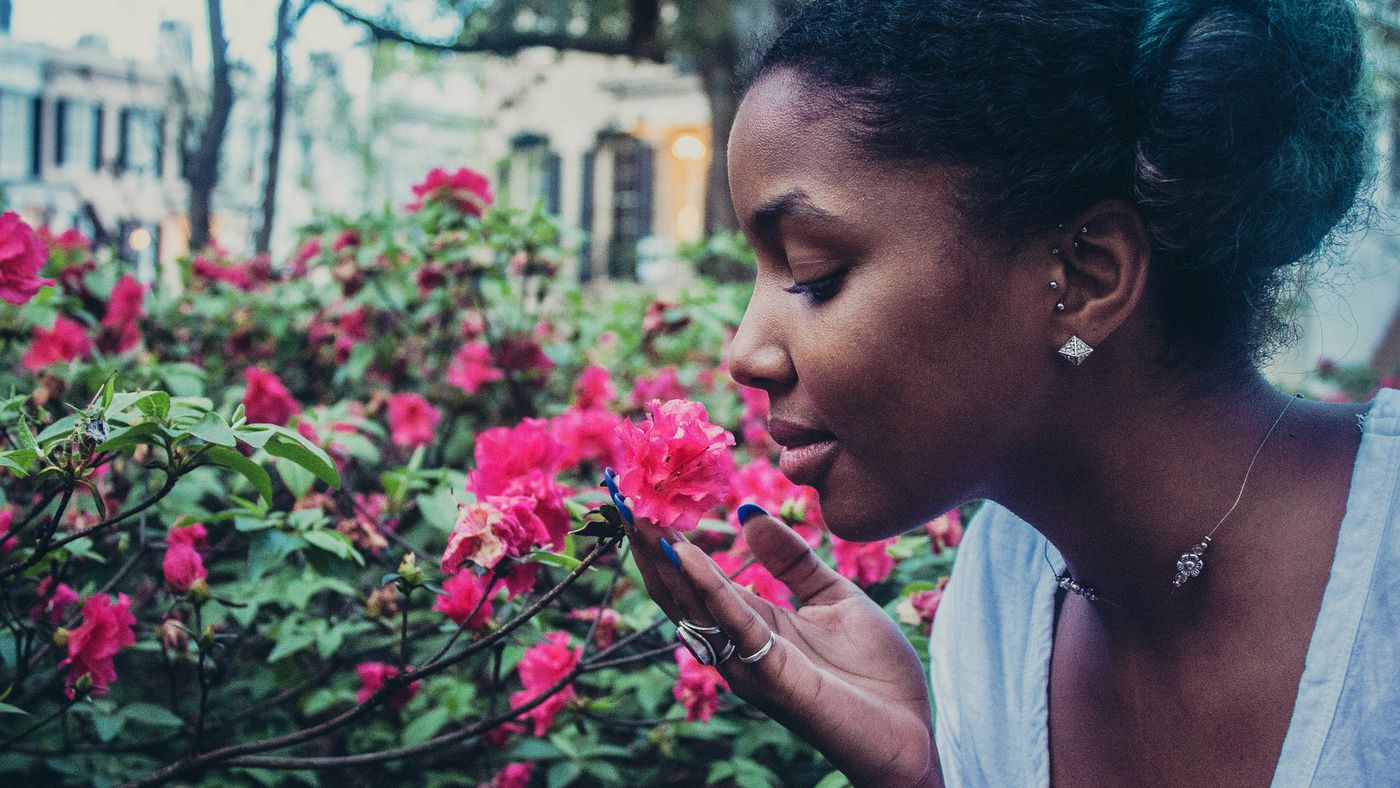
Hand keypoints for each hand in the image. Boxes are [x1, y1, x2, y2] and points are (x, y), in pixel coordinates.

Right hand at [626, 510, 941, 787]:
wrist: (910, 734)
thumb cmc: (875, 675)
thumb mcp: (833, 596)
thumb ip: (791, 558)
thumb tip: (747, 513)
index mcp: (752, 624)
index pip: (695, 578)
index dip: (667, 539)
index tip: (642, 499)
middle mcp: (737, 645)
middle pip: (679, 590)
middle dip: (649, 545)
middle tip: (621, 496)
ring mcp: (747, 662)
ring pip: (692, 605)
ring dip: (663, 559)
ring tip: (637, 515)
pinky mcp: (770, 674)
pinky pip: (732, 622)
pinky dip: (706, 585)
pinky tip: (684, 552)